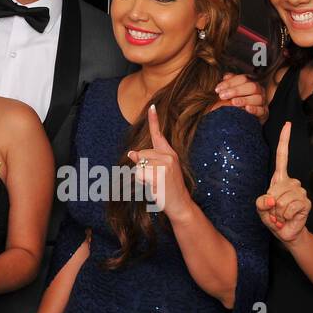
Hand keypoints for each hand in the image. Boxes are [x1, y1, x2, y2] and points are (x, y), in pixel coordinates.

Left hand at [126, 104, 190, 219]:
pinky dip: (142, 182)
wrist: (180, 205)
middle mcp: (169, 156)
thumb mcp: (159, 172)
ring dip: (142, 177)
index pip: (159, 135)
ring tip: (155, 184)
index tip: (152, 107)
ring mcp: (165, 164)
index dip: (154, 120)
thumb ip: (147, 161)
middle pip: (141, 154)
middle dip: (142, 167)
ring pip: (140, 165)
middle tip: (155, 180)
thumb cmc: (168, 189)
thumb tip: (131, 153)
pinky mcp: (160, 173)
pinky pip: (140, 174)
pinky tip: (154, 187)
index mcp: (170, 154)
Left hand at [216, 71, 267, 121]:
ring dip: (244, 100)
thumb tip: (226, 77)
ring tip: (233, 102)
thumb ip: (229, 84)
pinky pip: (261, 110)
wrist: (241, 120)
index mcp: (250, 83)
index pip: (242, 78)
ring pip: (257, 98)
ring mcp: (262, 101)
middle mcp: (258, 91)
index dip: (230, 83)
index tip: (217, 89)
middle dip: (236, 90)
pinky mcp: (264, 113)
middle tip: (222, 96)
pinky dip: (254, 109)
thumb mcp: (229, 93)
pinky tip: (246, 109)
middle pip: (251, 86)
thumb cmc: (233, 104)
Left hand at [255, 121, 310, 242]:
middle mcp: (292, 182)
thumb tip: (271, 199)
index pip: (282, 156)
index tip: (287, 124)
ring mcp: (300, 191)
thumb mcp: (261, 209)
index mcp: (279, 179)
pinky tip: (288, 218)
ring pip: (281, 200)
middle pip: (275, 188)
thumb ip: (261, 203)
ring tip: (281, 215)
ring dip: (277, 212)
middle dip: (270, 204)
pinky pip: (290, 207)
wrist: (286, 233)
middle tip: (275, 211)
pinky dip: (285, 216)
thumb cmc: (273, 218)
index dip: (284, 140)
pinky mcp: (306, 202)